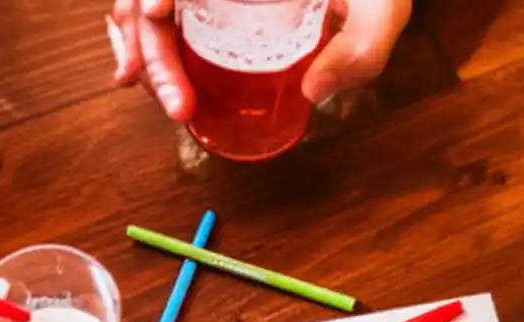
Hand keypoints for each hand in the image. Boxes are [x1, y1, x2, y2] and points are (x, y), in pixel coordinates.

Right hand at [107, 0, 411, 120]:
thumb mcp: (382, 5)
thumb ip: (361, 45)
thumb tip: (313, 91)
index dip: (151, 2)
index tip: (161, 29)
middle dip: (151, 51)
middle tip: (179, 108)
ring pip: (140, 0)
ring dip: (142, 51)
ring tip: (169, 103)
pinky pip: (155, 6)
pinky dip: (142, 38)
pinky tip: (142, 73)